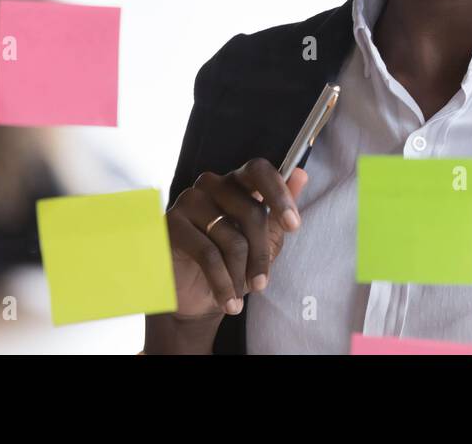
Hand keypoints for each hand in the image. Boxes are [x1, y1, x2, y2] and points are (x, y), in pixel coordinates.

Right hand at [165, 160, 307, 320]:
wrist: (196, 299)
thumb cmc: (233, 264)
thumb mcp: (265, 241)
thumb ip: (281, 211)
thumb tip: (301, 174)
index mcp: (236, 182)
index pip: (259, 170)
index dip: (279, 195)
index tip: (294, 225)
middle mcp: (211, 184)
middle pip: (251, 210)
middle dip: (261, 253)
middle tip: (261, 284)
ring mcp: (189, 201)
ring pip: (231, 236)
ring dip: (240, 274)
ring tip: (240, 295)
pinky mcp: (170, 224)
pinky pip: (208, 254)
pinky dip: (223, 283)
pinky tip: (228, 302)